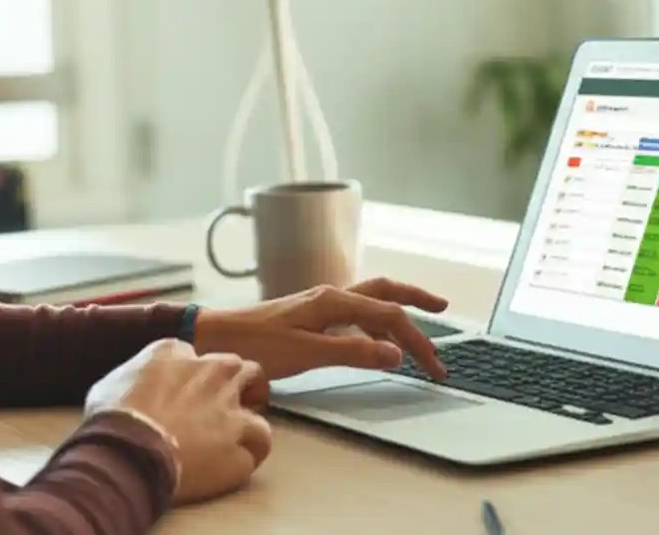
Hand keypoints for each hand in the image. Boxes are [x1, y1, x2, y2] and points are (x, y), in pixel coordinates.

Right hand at [85, 339, 272, 503]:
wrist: (129, 449)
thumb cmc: (113, 418)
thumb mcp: (111, 382)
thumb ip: (136, 375)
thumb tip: (138, 385)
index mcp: (177, 352)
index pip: (197, 356)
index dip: (193, 378)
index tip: (183, 396)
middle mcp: (213, 371)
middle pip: (241, 370)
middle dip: (236, 388)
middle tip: (220, 413)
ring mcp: (232, 405)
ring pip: (259, 404)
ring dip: (249, 421)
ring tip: (234, 440)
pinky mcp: (243, 439)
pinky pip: (259, 444)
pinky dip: (248, 455)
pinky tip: (231, 466)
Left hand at [193, 278, 449, 379]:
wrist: (214, 336)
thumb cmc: (254, 345)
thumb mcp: (306, 353)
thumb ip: (352, 352)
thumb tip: (394, 353)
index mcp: (333, 301)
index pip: (389, 316)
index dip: (417, 341)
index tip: (434, 366)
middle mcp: (330, 296)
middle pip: (385, 292)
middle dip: (417, 301)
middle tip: (444, 310)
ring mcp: (320, 304)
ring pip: (371, 298)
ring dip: (398, 308)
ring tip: (419, 319)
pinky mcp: (311, 316)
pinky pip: (356, 310)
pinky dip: (376, 319)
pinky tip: (378, 334)